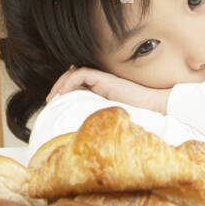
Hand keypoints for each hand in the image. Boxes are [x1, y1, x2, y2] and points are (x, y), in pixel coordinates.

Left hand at [45, 67, 171, 114]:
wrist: (155, 107)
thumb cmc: (138, 116)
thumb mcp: (111, 117)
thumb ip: (99, 117)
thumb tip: (83, 134)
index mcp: (102, 90)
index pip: (77, 83)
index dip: (64, 90)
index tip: (54, 104)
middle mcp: (101, 82)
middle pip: (73, 76)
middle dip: (58, 86)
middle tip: (49, 100)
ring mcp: (104, 79)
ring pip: (75, 72)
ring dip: (61, 83)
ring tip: (54, 97)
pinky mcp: (106, 79)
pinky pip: (82, 74)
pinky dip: (70, 81)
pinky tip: (63, 93)